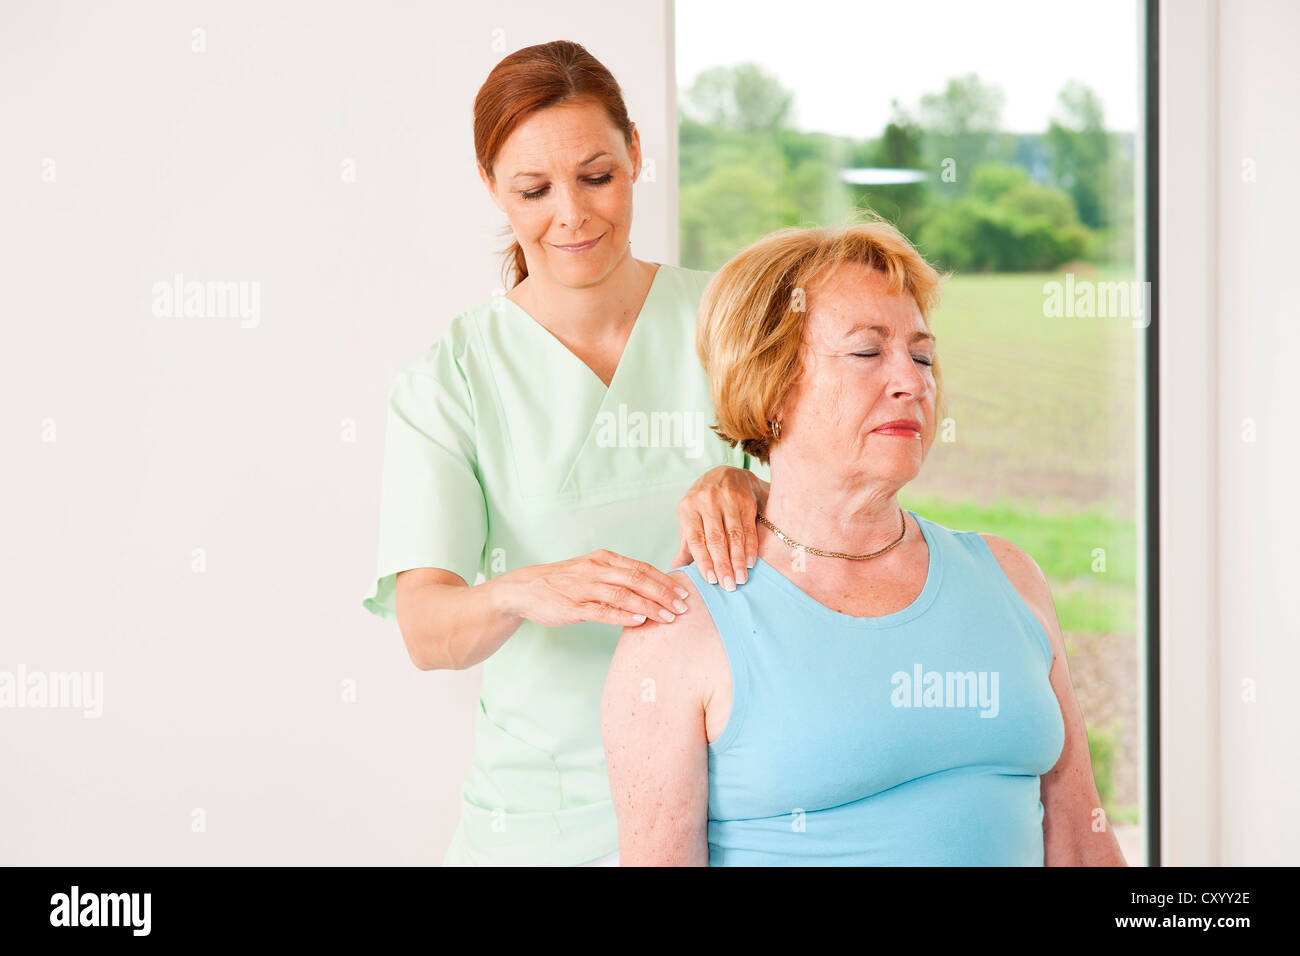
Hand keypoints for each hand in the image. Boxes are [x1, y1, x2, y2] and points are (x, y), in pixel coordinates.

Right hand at [494, 550, 689, 628]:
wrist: (525, 588)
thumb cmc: (563, 582)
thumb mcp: (591, 571)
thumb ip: (617, 577)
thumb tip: (650, 590)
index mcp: (603, 559)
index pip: (641, 567)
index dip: (664, 580)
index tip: (683, 591)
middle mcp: (596, 569)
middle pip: (637, 578)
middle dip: (663, 593)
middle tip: (683, 606)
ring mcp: (583, 587)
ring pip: (623, 594)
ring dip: (649, 605)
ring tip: (668, 617)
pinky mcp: (573, 606)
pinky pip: (602, 610)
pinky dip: (623, 615)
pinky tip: (640, 620)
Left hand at [672, 465, 767, 589]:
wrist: (727, 474)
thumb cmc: (704, 504)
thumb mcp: (690, 518)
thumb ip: (686, 546)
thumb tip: (674, 572)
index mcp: (688, 508)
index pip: (696, 538)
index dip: (704, 560)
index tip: (711, 580)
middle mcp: (707, 502)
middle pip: (716, 538)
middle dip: (722, 564)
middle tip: (728, 586)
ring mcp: (727, 499)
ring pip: (734, 534)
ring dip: (738, 559)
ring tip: (740, 579)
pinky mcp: (745, 500)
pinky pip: (748, 528)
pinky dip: (750, 547)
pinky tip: (750, 562)